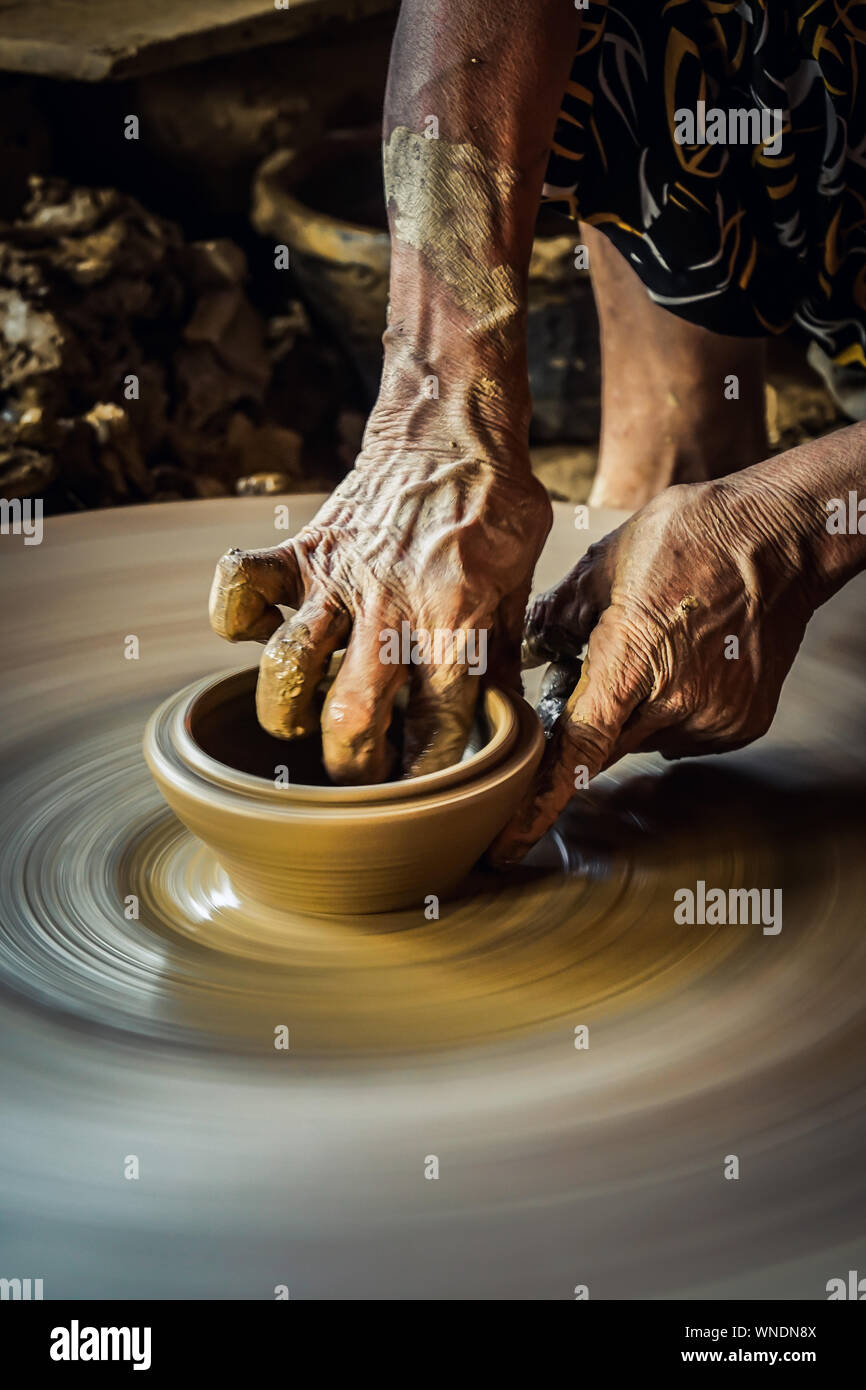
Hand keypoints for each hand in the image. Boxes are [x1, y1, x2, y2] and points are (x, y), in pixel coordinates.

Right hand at [209, 432, 550, 782]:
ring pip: (287, 668)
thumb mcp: (520, 587)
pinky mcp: (302, 549)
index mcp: (457, 620)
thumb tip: (506, 730)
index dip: (428, 774)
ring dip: (287, 711)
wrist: (453, 427)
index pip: (439, 726)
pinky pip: (240, 587)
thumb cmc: (496, 509)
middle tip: (360, 777)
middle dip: (352, 770)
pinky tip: (260, 635)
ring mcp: (339, 578)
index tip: (423, 793)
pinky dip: (235, 616)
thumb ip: (503, 661)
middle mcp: (392, 607)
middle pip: (352, 719)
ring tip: (302, 721)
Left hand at [490, 474, 818, 863]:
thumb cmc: (692, 538)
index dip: (537, 804)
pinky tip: (688, 662)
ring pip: (644, 740)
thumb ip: (557, 616)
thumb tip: (526, 649)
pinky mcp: (741, 725)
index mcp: (630, 664)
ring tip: (657, 648)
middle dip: (589, 721)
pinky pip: (685, 735)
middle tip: (601, 667)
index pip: (575, 752)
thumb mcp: (604, 564)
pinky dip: (673, 710)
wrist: (781, 538)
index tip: (509, 844)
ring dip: (635, 711)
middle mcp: (674, 704)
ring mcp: (714, 720)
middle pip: (605, 746)